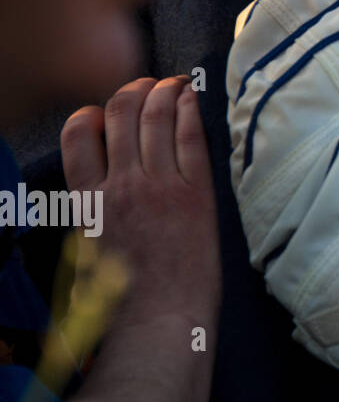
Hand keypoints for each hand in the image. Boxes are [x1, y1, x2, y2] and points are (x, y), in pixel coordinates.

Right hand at [59, 76, 219, 401]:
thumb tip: (96, 193)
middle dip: (132, 91)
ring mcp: (161, 185)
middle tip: (144, 86)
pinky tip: (190, 96)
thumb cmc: (121, 301)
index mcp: (88, 201)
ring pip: (157, 117)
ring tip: (170, 83)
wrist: (161, 319)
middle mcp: (122, 184)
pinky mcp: (196, 192)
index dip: (91, 114)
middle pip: (121, 114)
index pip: (78, 135)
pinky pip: (191, 137)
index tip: (103, 112)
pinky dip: (189, 109)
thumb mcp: (86, 253)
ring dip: (163, 90)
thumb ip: (91, 215)